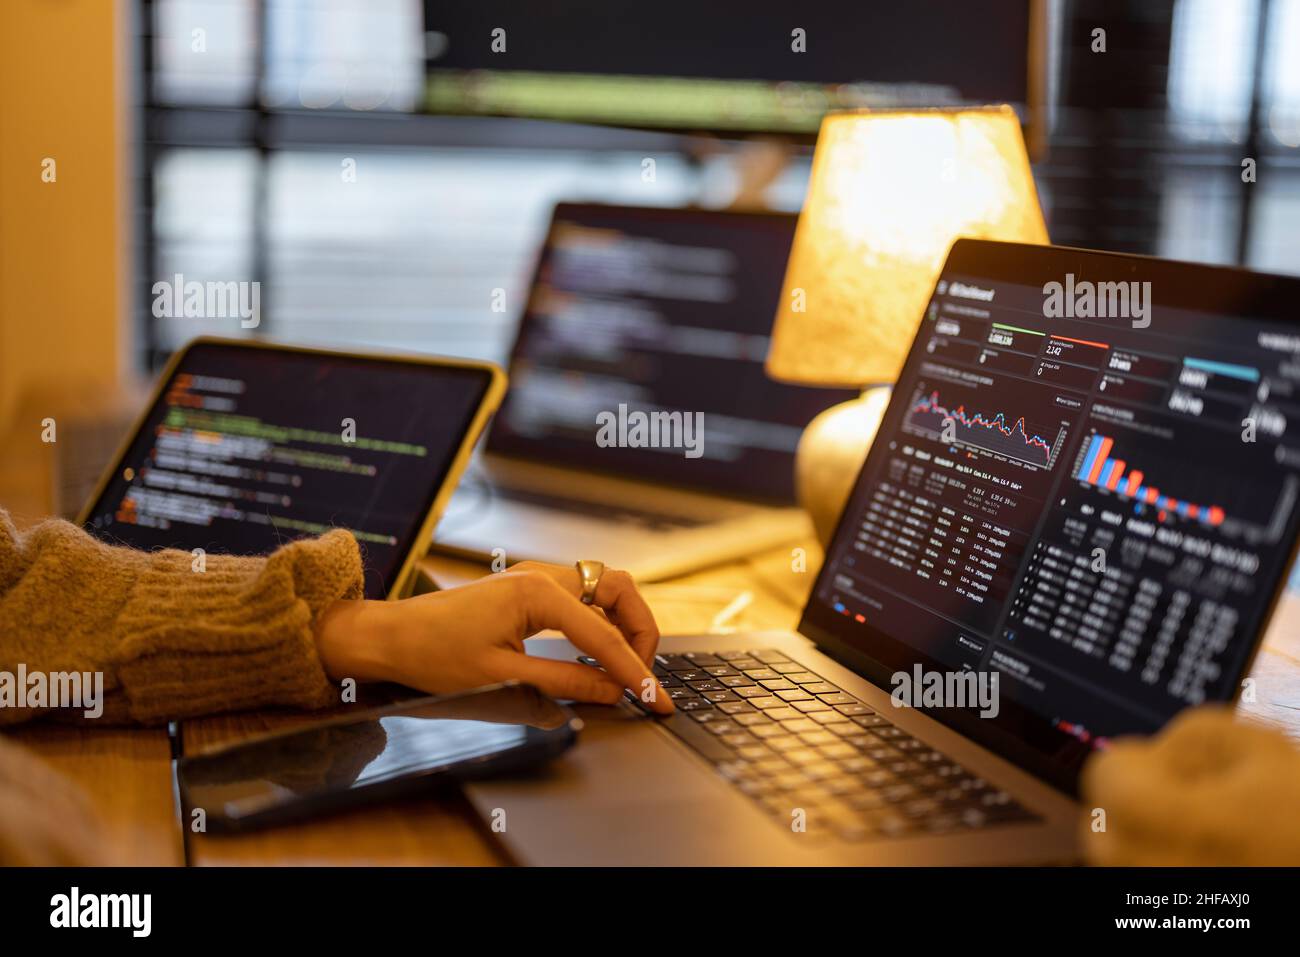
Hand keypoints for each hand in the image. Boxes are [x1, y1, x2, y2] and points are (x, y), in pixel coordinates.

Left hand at [314, 561, 672, 713]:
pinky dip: (601, 621)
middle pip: (619, 590)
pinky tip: (597, 653)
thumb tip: (612, 692)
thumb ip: (564, 684)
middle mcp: (543, 575)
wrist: (390, 637)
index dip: (636, 672)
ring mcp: (536, 578)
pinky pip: (582, 597)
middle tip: (644, 675)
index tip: (655, 700)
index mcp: (538, 593)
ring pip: (604, 588)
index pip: (605, 635)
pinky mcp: (528, 589)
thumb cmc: (434, 654)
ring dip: (623, 623)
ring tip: (627, 666)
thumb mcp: (503, 678)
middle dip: (641, 631)